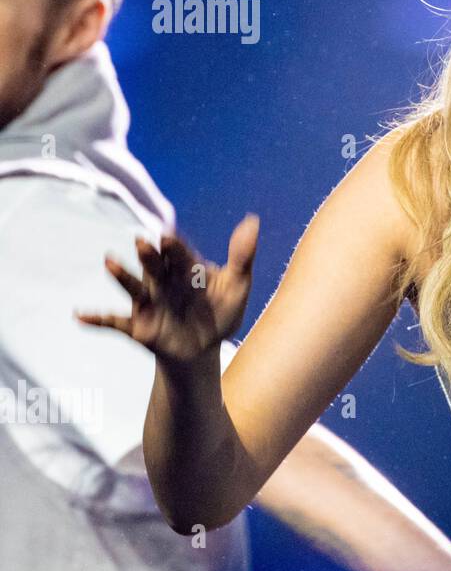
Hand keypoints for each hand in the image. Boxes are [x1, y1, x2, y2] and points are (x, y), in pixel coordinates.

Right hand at [76, 214, 260, 365]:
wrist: (204, 350)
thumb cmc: (221, 314)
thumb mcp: (237, 286)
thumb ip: (242, 256)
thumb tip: (252, 220)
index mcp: (185, 270)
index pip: (180, 255)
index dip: (175, 247)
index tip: (169, 237)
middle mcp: (163, 282)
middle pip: (155, 266)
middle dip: (149, 256)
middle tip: (143, 242)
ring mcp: (148, 303)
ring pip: (134, 287)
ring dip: (121, 276)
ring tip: (109, 263)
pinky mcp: (138, 326)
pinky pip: (115, 323)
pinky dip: (97, 320)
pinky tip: (79, 316)